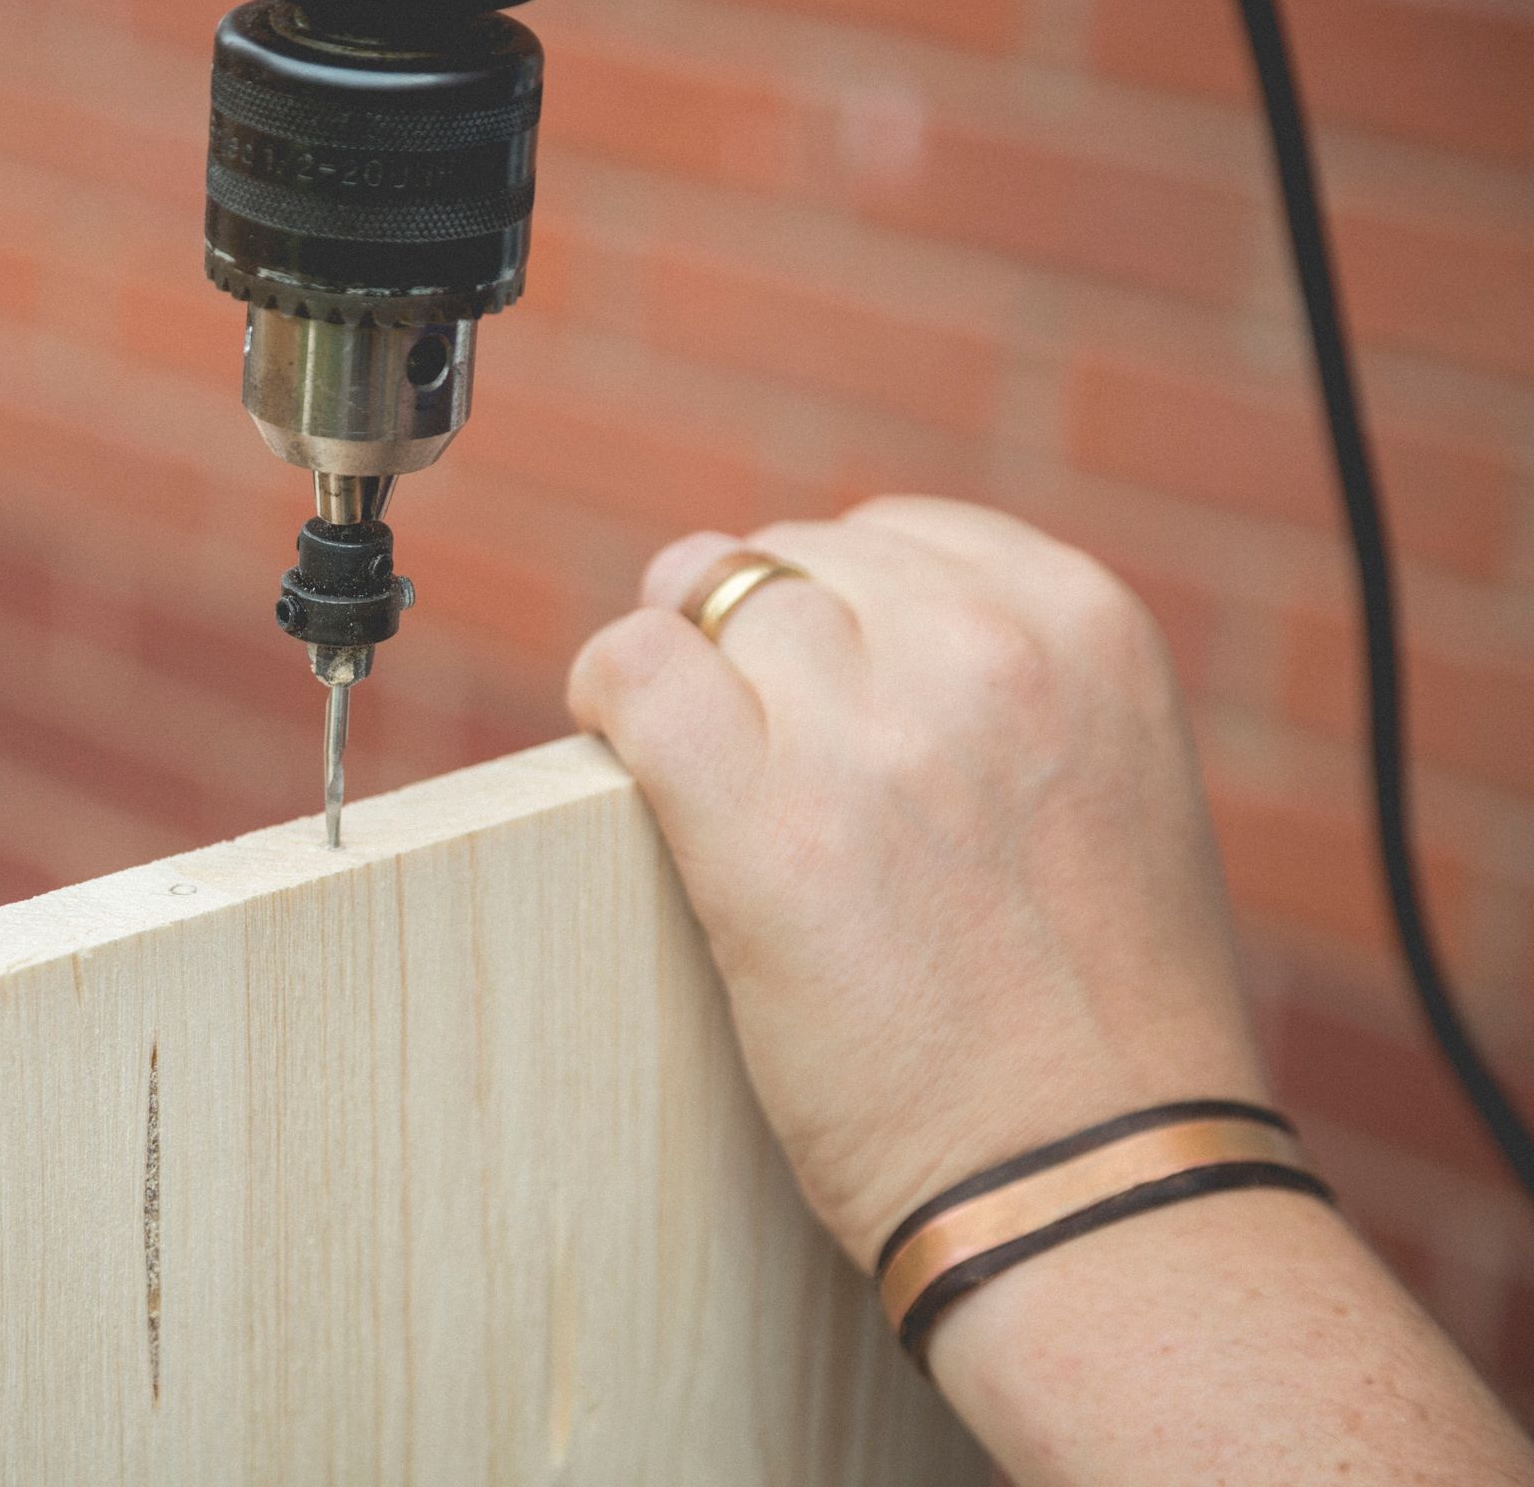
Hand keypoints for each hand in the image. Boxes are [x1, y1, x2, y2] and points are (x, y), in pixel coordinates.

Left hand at [568, 496, 1270, 1266]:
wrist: (1099, 1182)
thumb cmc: (1102, 1022)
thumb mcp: (1110, 784)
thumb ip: (1007, 689)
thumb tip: (850, 636)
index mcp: (1084, 623)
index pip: (888, 535)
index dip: (825, 606)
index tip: (804, 677)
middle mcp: (982, 647)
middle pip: (786, 565)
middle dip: (748, 639)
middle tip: (743, 738)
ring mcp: (868, 728)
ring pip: (705, 601)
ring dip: (683, 673)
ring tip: (689, 759)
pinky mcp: (762, 820)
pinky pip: (636, 671)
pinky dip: (607, 693)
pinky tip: (615, 743)